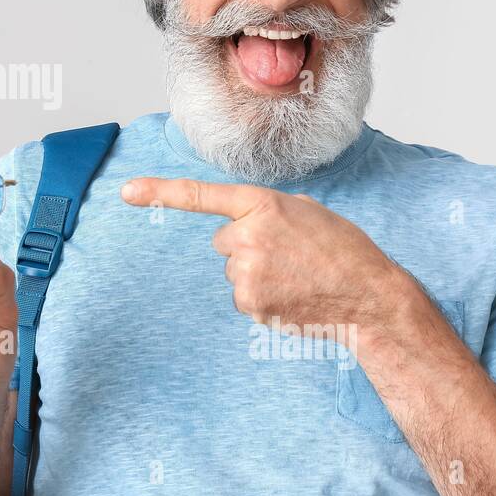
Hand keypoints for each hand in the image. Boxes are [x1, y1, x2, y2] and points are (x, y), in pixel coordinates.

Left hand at [120, 178, 416, 340]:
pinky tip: (292, 295)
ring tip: (296, 275)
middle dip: (248, 245)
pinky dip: (263, 297)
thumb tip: (238, 226)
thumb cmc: (341, 248)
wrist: (368, 295)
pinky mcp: (250, 304)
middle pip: (223, 240)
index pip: (201, 196)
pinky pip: (243, 295)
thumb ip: (265, 210)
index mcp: (262, 204)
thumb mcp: (305, 210)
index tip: (126, 191)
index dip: (160, 192)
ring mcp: (246, 273)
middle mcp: (247, 236)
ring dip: (257, 272)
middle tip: (288, 253)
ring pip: (233, 270)